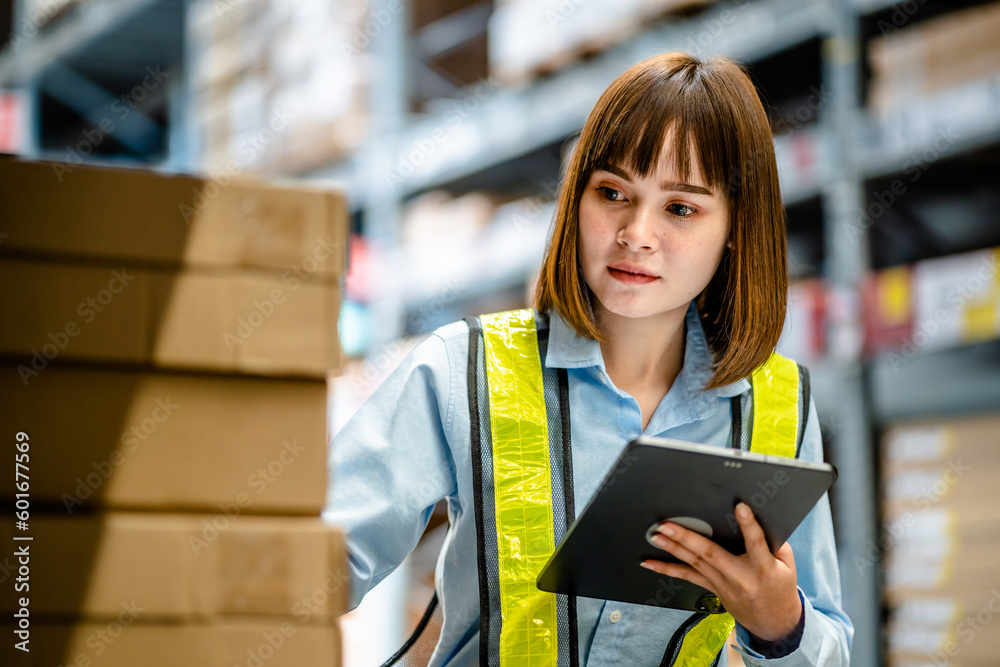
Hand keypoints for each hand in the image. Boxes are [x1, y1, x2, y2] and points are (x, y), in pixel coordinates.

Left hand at [640, 502, 801, 641]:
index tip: (740, 507)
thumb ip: (774, 542)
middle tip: (668, 525)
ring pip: (695, 563)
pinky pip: (687, 577)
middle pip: (711, 554)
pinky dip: (667, 569)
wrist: (774, 623)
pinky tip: (650, 563)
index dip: (748, 525)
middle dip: (687, 538)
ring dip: (673, 548)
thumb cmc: (780, 588)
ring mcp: (723, 584)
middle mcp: (739, 576)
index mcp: (763, 567)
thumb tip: (758, 516)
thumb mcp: (787, 565)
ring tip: (656, 536)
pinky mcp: (712, 588)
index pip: (756, 543)